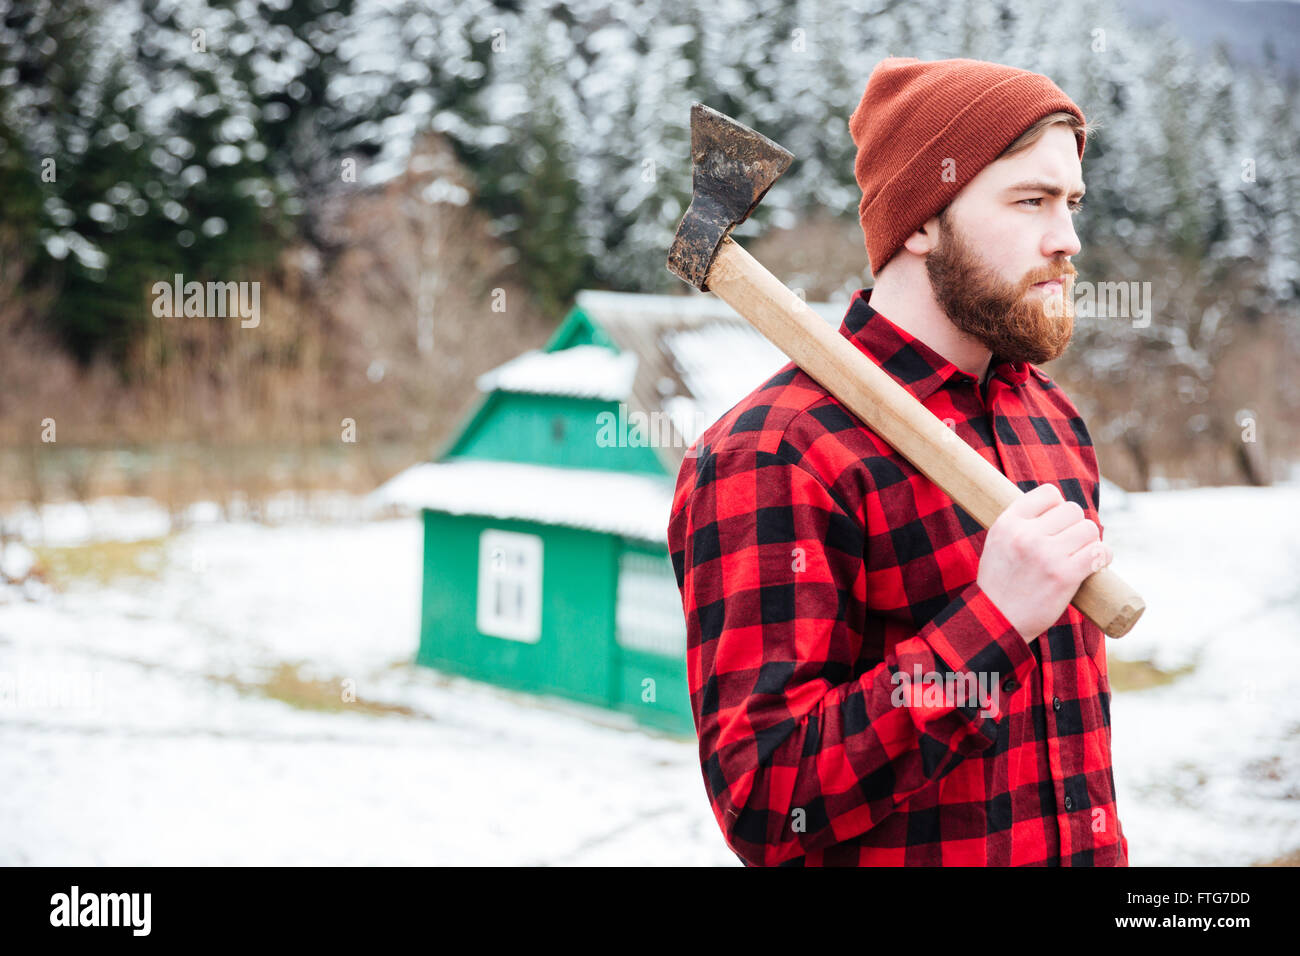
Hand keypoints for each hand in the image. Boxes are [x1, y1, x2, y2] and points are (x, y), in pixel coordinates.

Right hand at [976, 483, 1111, 642]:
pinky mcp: (1064, 576)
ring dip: (1090, 542)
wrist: (996, 621)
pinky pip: (1099, 552)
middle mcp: (1026, 535)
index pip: (1049, 493)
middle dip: (1076, 526)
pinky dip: (1103, 557)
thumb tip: (1058, 508)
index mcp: (1007, 523)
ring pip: (1089, 529)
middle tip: (1070, 544)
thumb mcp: (998, 543)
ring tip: (1081, 555)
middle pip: (1073, 510)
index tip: (1057, 524)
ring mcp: (1046, 555)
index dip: (1058, 507)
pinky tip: (1097, 564)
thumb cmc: (1001, 583)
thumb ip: (1022, 524)